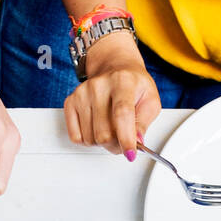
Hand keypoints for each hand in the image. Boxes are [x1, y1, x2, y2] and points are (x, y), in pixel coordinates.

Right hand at [64, 33, 161, 156]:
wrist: (114, 67)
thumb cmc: (133, 85)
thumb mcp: (150, 100)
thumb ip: (145, 122)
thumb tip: (136, 141)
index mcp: (122, 81)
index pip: (122, 114)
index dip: (126, 138)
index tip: (130, 154)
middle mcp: (99, 85)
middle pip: (104, 133)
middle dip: (116, 144)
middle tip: (123, 138)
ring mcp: (82, 93)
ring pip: (90, 139)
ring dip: (102, 142)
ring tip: (110, 127)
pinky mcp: (70, 102)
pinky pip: (76, 137)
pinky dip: (87, 139)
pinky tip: (96, 126)